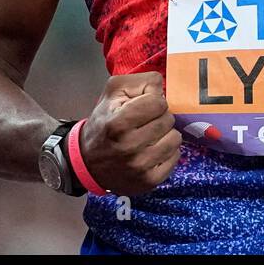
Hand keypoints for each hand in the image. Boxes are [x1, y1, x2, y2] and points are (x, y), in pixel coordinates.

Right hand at [79, 72, 181, 195]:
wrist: (88, 162)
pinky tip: (152, 151)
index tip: (142, 107)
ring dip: (165, 135)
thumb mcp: (113, 93)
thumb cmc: (104, 123)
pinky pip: (175, 157)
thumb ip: (140, 82)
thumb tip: (162, 87)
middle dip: (159, 117)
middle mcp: (129, 147)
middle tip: (144, 123)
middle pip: (168, 120)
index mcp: (118, 123)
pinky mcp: (150, 182)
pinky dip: (167, 152)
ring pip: (175, 139)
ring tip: (149, 136)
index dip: (152, 101)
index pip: (158, 102)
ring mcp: (140, 168)